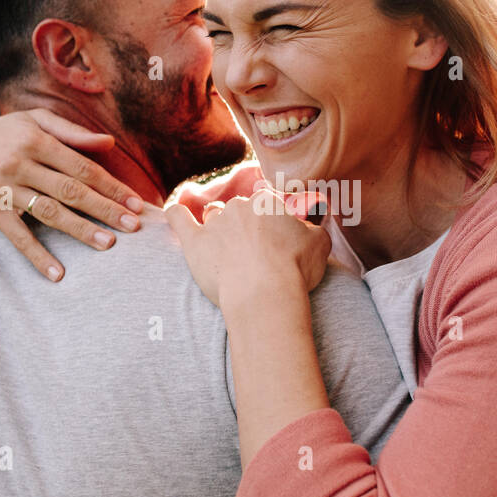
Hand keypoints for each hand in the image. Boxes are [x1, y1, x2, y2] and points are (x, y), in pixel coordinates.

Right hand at [0, 110, 145, 277]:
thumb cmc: (5, 135)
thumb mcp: (35, 122)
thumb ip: (72, 132)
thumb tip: (109, 143)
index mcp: (37, 140)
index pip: (82, 167)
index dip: (111, 186)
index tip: (136, 203)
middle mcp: (20, 164)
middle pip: (71, 190)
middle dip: (105, 209)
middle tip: (133, 226)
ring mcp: (4, 188)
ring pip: (49, 212)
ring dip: (80, 230)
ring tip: (109, 244)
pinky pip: (18, 236)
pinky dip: (37, 256)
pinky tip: (58, 273)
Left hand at [165, 185, 330, 308]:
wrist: (265, 293)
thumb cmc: (295, 270)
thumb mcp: (320, 245)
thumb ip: (315, 229)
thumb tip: (311, 226)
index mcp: (268, 203)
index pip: (267, 204)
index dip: (271, 222)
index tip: (275, 241)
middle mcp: (239, 207)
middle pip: (240, 209)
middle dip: (245, 226)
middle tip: (254, 253)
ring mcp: (215, 223)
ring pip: (213, 215)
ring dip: (218, 226)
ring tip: (225, 248)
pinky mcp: (194, 242)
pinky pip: (178, 218)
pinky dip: (176, 213)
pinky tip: (175, 211)